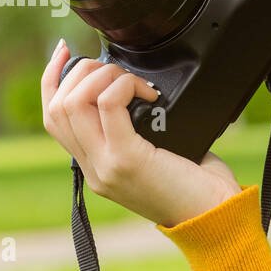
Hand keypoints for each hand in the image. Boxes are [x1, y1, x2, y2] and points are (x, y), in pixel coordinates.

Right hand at [42, 38, 242, 226]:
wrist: (218, 218)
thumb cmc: (200, 187)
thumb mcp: (159, 157)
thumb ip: (141, 131)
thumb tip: (144, 94)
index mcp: (97, 167)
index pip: (54, 118)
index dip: (52, 79)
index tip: (65, 52)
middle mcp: (94, 169)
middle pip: (58, 106)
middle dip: (82, 72)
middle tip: (115, 68)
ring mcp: (106, 165)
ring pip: (74, 102)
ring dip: (103, 77)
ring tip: (134, 82)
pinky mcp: (126, 159)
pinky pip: (109, 105)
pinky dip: (126, 86)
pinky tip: (149, 92)